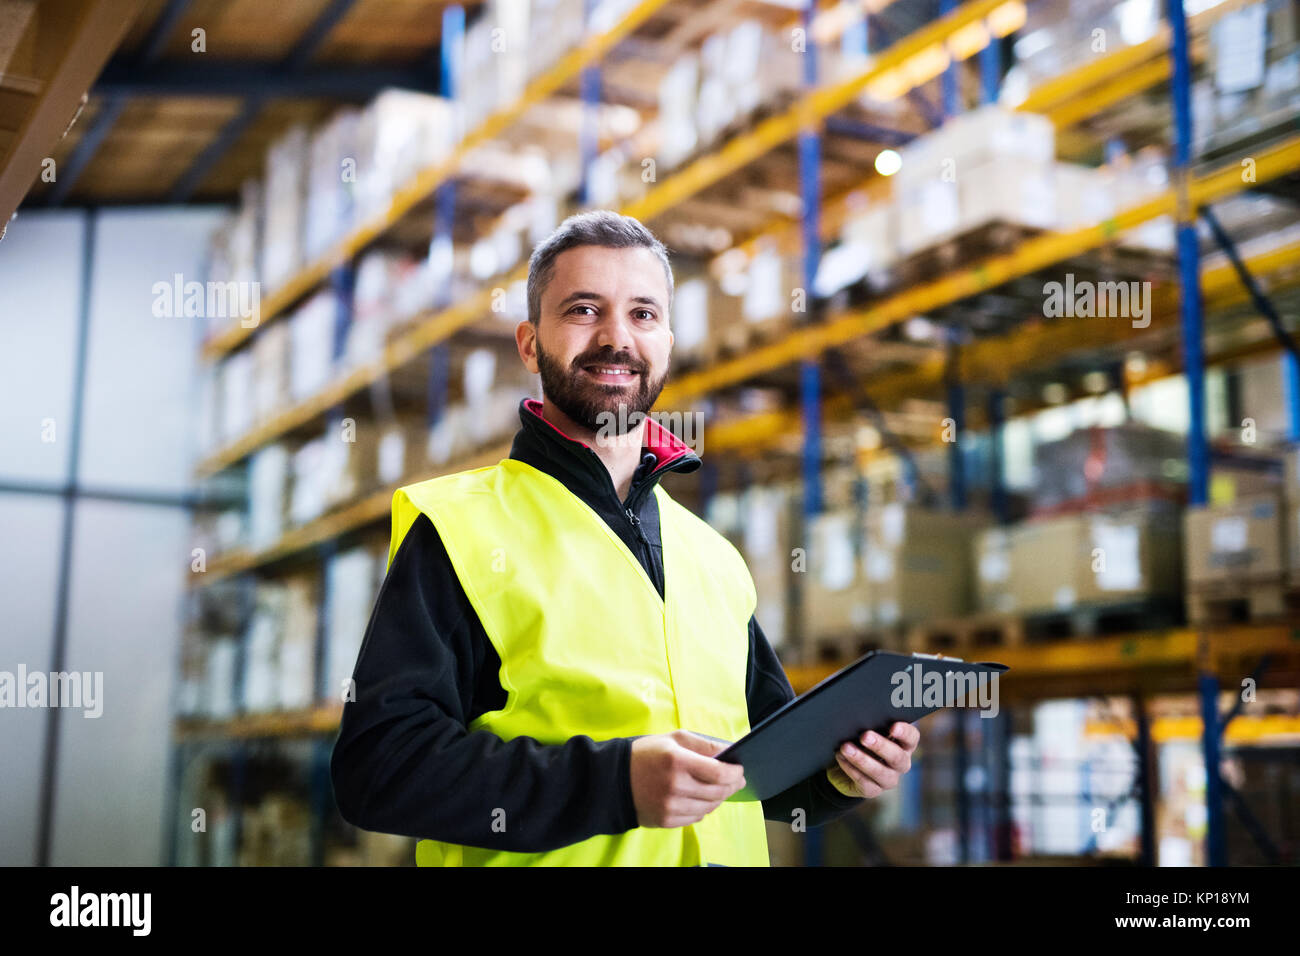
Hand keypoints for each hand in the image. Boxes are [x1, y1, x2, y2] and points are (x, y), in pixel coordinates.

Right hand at [630, 730, 745, 827]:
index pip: (720, 773)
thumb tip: (730, 751)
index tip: (740, 769)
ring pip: (709, 807)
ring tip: (718, 788)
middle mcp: (675, 786)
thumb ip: (704, 744)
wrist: (613, 779)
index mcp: (677, 761)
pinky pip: (696, 818)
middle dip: (732, 785)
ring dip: (719, 797)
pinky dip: (703, 809)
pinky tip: (700, 799)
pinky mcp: (666, 820)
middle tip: (736, 780)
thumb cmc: (646, 754)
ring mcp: (670, 806)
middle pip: (718, 792)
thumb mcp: (674, 738)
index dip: (735, 773)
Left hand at [826, 722, 918, 798]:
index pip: (912, 738)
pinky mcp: (874, 790)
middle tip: (865, 736)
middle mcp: (900, 763)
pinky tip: (841, 758)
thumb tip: (860, 715)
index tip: (893, 727)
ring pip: (880, 772)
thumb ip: (870, 724)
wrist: (844, 766)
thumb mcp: (867, 730)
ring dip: (862, 759)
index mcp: (904, 745)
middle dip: (880, 746)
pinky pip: (865, 783)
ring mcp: (889, 779)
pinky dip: (851, 769)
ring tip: (846, 748)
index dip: (905, 733)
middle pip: (897, 756)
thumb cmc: (860, 741)